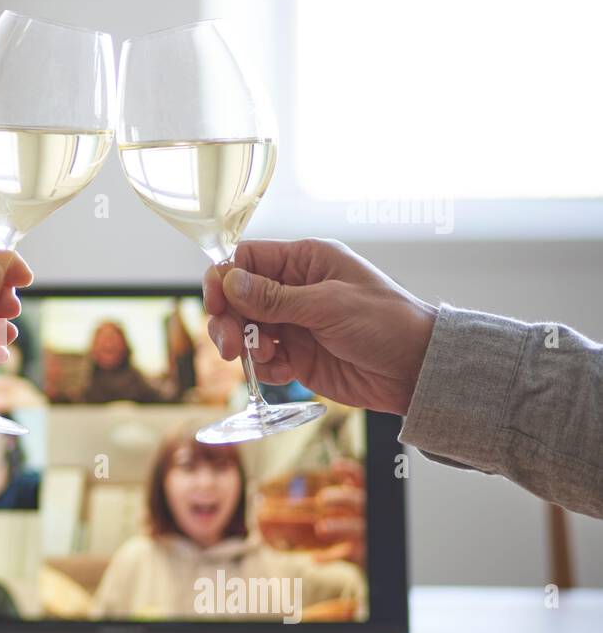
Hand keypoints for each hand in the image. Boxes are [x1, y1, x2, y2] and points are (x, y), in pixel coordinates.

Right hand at [202, 239, 437, 415]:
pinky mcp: (296, 356)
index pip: (245, 260)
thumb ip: (274, 297)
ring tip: (265, 359)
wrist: (416, 369)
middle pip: (236, 298)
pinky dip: (264, 369)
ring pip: (244, 330)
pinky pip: (261, 360)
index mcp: (304, 262)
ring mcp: (293, 324)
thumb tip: (228, 281)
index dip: (224, 281)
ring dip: (244, 347)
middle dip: (228, 321)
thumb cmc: (386, 323)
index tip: (216, 306)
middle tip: (231, 347)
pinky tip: (285, 372)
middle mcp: (293, 290)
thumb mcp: (328, 305)